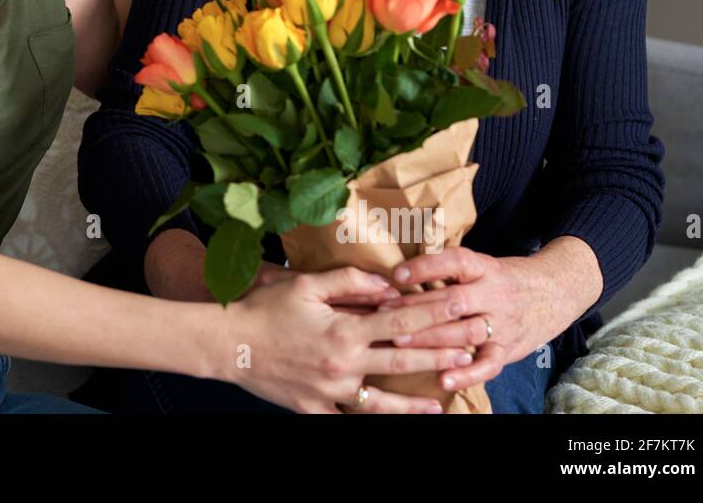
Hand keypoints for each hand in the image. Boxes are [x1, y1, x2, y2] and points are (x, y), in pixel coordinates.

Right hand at [221, 266, 476, 413]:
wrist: (227, 344)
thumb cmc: (264, 309)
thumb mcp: (306, 284)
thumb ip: (349, 280)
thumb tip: (386, 286)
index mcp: (345, 330)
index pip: (403, 322)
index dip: (437, 315)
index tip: (464, 309)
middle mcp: (344, 364)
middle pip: (406, 362)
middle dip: (444, 353)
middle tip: (475, 348)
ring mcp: (331, 392)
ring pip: (385, 401)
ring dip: (419, 401)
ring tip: (448, 398)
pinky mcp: (315, 410)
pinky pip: (349, 419)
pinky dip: (375, 422)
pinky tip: (393, 421)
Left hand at [380, 247, 552, 393]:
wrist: (554, 291)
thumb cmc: (503, 277)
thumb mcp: (482, 264)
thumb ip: (450, 268)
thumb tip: (400, 267)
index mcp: (485, 268)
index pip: (456, 262)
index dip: (427, 267)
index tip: (397, 274)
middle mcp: (494, 295)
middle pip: (453, 302)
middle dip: (416, 309)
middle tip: (383, 314)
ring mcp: (502, 324)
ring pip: (465, 333)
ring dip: (431, 339)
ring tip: (399, 342)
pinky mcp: (508, 350)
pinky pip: (488, 365)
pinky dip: (466, 375)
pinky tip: (443, 379)